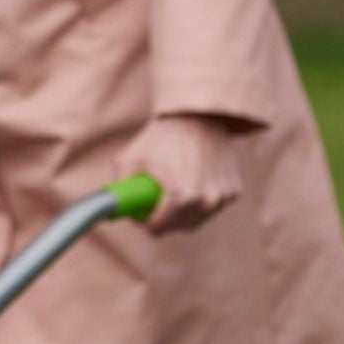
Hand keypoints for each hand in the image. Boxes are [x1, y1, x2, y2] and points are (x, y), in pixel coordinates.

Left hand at [122, 113, 249, 233]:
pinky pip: (212, 206)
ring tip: (174, 190)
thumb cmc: (164, 136)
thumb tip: (108, 211)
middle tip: (154, 204)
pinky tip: (193, 181)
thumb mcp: (131, 158)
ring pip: (197, 219)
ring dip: (184, 213)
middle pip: (178, 227)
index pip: (158, 228)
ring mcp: (223, 197)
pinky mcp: (234, 190)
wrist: (200, 114)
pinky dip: (202, 201)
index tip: (140, 213)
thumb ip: (118, 187)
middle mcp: (206, 201)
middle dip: (164, 219)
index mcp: (181, 197)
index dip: (144, 222)